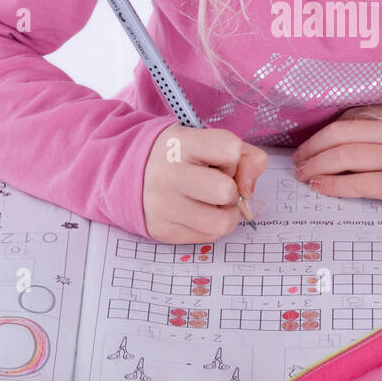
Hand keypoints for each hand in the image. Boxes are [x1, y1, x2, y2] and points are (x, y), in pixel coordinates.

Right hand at [143, 125, 268, 242]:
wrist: (133, 172)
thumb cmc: (183, 156)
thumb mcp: (210, 142)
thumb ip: (245, 157)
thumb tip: (248, 191)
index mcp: (180, 143)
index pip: (229, 148)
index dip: (232, 157)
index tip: (218, 159)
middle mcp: (167, 174)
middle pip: (226, 191)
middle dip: (231, 190)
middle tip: (215, 185)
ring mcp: (162, 205)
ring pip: (222, 222)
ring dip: (225, 213)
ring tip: (210, 202)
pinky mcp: (162, 230)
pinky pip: (209, 237)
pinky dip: (211, 226)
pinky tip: (196, 212)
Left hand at [291, 102, 381, 200]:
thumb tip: (357, 129)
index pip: (352, 116)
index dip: (327, 130)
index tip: (314, 140)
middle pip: (340, 134)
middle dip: (312, 146)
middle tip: (298, 157)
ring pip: (343, 156)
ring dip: (316, 164)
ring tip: (302, 173)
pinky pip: (358, 183)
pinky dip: (334, 184)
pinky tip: (319, 185)